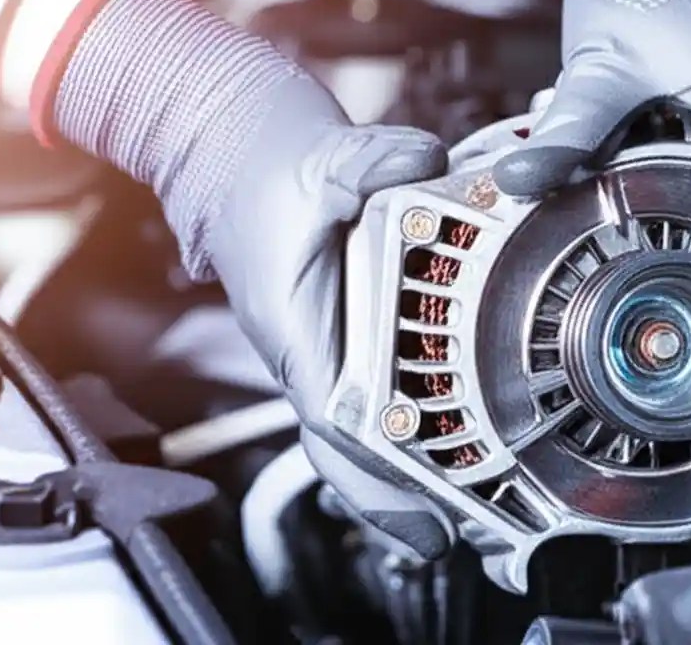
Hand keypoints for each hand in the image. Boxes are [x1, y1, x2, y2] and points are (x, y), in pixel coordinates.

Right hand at [207, 114, 453, 559]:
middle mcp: (309, 350)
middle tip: (455, 535)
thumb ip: (370, 160)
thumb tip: (420, 162)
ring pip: (362, 434)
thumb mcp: (322, 156)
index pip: (339, 421)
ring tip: (455, 519)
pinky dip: (405, 433)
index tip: (422, 521)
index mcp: (297, 326)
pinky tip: (443, 454)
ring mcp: (326, 347)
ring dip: (402, 476)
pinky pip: (376, 399)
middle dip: (399, 499)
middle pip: (354, 450)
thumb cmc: (264, 170)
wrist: (236, 155)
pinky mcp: (346, 334)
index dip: (379, 480)